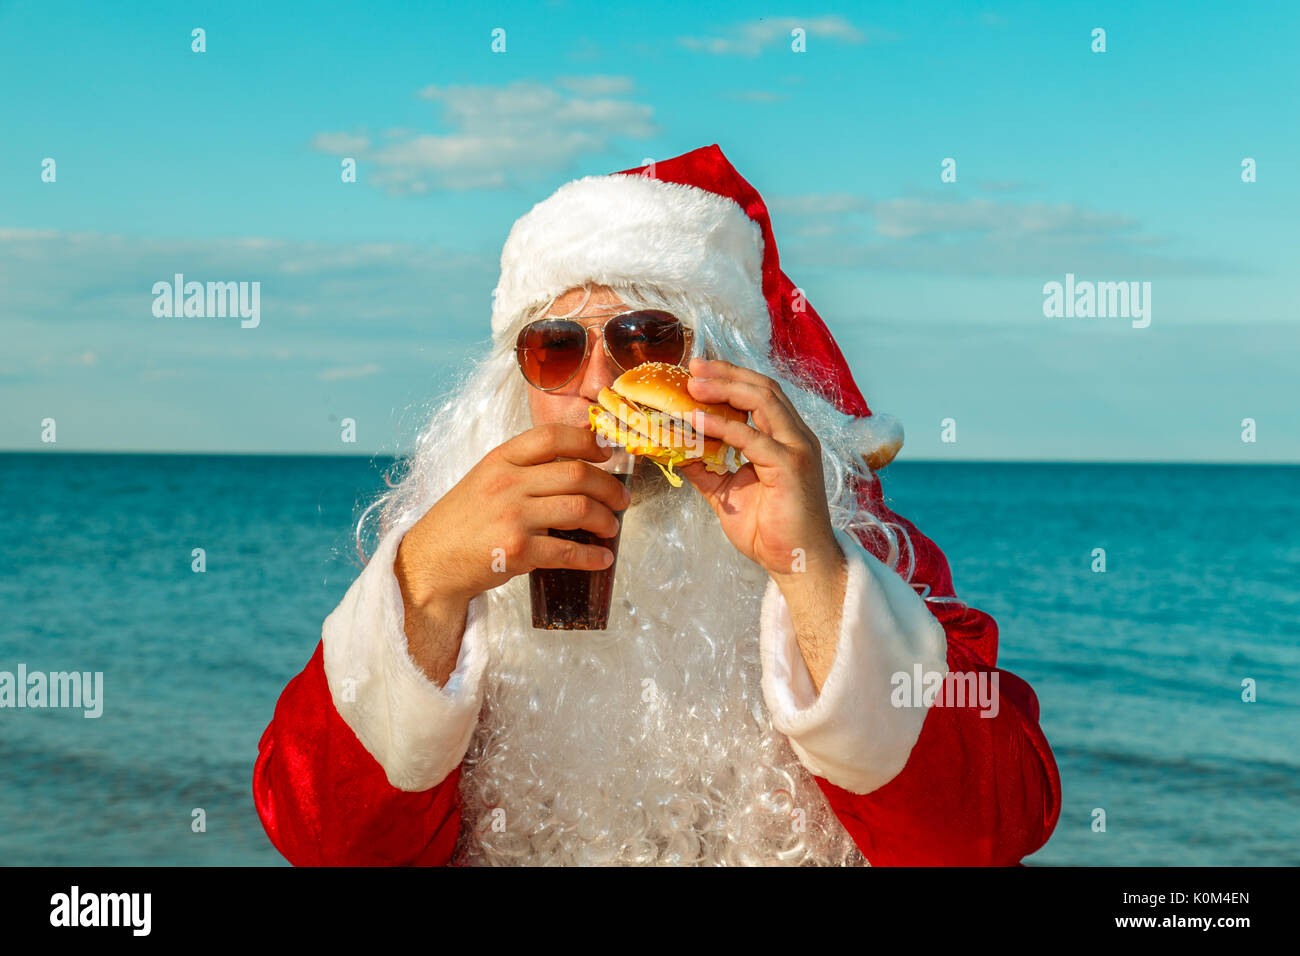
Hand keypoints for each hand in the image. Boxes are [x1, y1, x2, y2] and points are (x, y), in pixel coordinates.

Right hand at [395, 423, 631, 608]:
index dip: (587, 441)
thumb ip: (522, 470)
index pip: (552, 436)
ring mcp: (512, 516)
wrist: (429, 563)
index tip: (606, 454)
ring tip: (611, 528)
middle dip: (609, 487)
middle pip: (577, 474)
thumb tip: (575, 468)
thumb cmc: (462, 523)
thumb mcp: (485, 480)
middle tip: (621, 500)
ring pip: (579, 510)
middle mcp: (507, 482)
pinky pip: (568, 550)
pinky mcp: (517, 550)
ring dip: (605, 520)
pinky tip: (601, 559)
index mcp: (500, 459)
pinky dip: (591, 557)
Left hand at [678, 357, 842, 581]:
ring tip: (692, 385)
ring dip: (724, 388)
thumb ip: (705, 467)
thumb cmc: (769, 530)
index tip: (698, 372)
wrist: (796, 563)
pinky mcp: (790, 466)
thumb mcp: (727, 491)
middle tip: (692, 367)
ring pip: (763, 401)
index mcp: (785, 438)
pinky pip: (751, 437)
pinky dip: (721, 426)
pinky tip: (696, 421)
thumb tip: (676, 448)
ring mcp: (796, 449)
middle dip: (725, 373)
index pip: (760, 394)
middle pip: (762, 388)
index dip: (730, 377)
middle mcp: (796, 437)